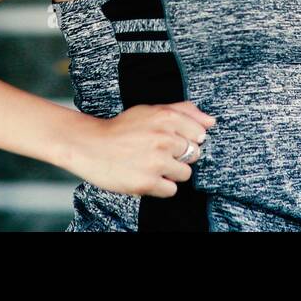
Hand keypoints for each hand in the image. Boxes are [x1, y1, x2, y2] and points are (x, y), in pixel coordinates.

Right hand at [64, 102, 215, 197]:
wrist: (90, 146)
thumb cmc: (122, 129)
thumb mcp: (151, 111)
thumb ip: (183, 111)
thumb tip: (211, 122)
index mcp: (166, 117)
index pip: (199, 134)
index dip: (186, 139)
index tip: (169, 140)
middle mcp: (164, 138)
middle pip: (194, 154)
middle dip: (178, 155)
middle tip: (155, 152)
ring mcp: (156, 161)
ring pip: (185, 173)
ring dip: (170, 172)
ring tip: (150, 164)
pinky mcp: (148, 183)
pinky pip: (172, 190)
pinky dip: (160, 186)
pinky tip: (146, 176)